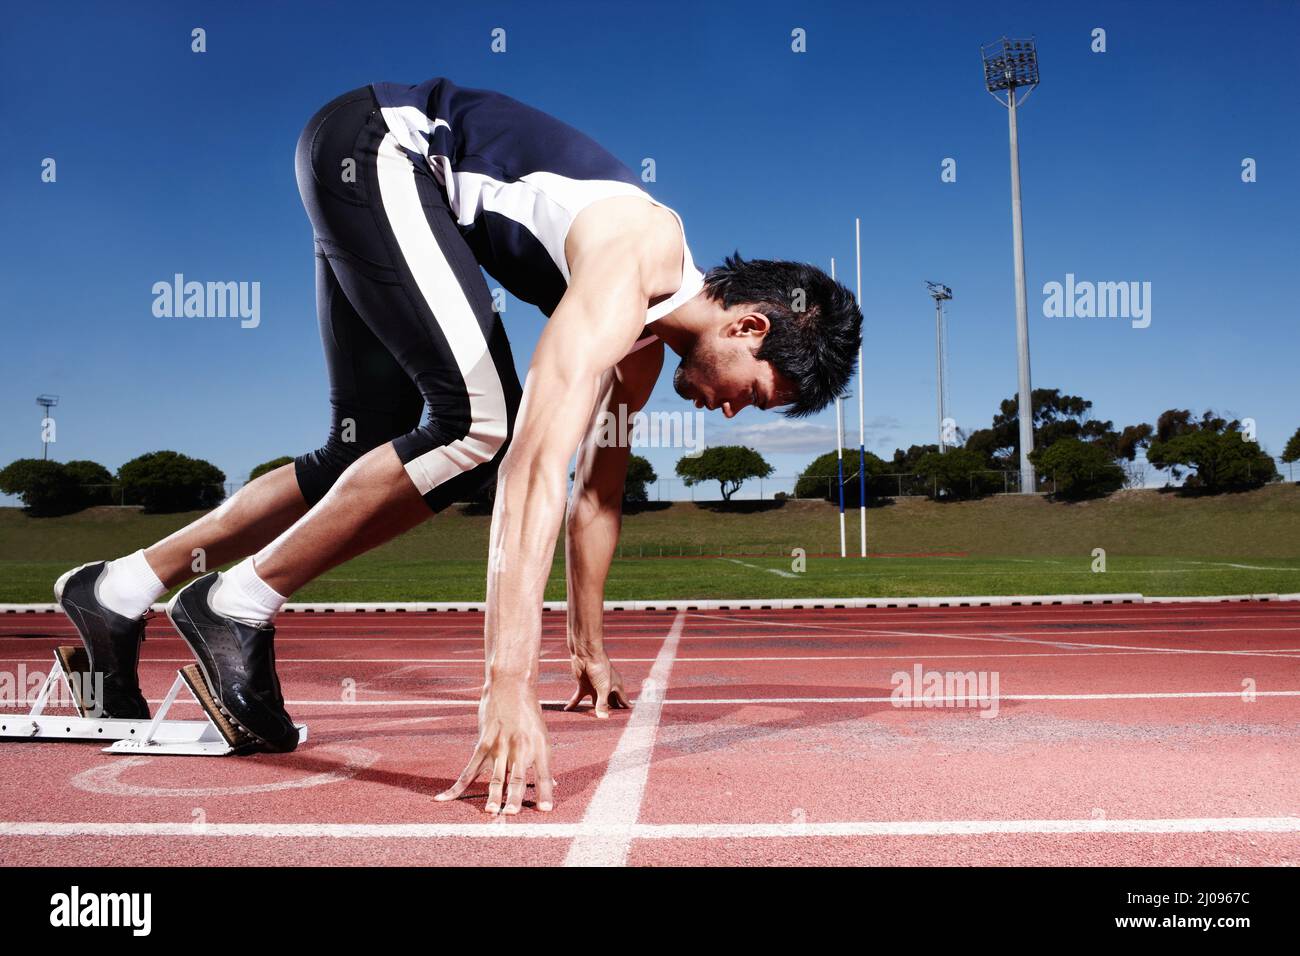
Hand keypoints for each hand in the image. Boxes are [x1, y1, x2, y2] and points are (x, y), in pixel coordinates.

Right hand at [435, 680, 553, 813]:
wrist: (511, 685)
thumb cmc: (529, 713)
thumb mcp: (542, 736)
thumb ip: (542, 762)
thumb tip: (552, 785)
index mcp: (540, 747)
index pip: (544, 774)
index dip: (545, 793)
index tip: (545, 810)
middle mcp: (521, 748)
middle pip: (518, 778)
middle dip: (515, 798)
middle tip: (512, 814)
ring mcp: (501, 746)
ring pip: (496, 776)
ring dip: (493, 795)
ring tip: (491, 811)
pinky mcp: (483, 743)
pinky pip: (470, 769)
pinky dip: (458, 786)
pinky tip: (446, 798)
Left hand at [563, 651, 629, 718]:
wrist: (586, 654)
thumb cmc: (600, 667)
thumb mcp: (603, 688)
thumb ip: (602, 703)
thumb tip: (603, 719)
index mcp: (616, 687)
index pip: (623, 701)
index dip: (625, 710)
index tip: (628, 721)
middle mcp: (607, 688)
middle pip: (609, 704)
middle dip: (609, 713)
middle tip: (609, 727)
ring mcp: (595, 687)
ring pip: (594, 703)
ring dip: (592, 712)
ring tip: (591, 724)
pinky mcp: (583, 686)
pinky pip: (578, 698)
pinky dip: (573, 704)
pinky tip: (567, 710)